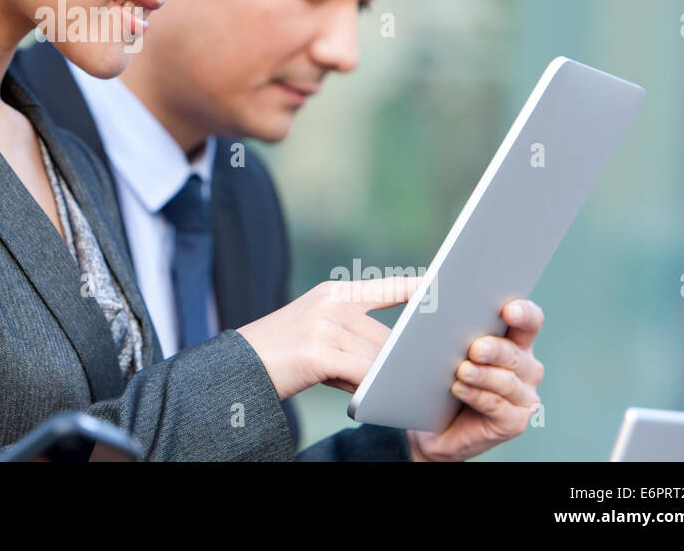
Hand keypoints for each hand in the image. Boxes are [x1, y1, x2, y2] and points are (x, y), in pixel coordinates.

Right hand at [238, 276, 420, 399]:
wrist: (239, 367)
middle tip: (384, 379)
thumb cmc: (281, 355)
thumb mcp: (316, 330)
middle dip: (387, 362)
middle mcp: (331, 303)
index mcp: (333, 292)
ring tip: (355, 389)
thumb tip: (391, 355)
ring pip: (377, 357)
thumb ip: (352, 333)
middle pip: (386, 337)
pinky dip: (366, 388)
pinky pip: (363, 373)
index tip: (444, 288)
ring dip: (374, 379)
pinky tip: (356, 396)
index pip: (386, 287)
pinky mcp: (319, 352)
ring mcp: (325, 325)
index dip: (416, 288)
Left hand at [407, 299, 544, 461]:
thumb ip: (439, 314)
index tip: (508, 309)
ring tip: (461, 370)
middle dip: (496, 349)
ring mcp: (523, 396)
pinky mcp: (513, 422)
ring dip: (484, 375)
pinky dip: (478, 397)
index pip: (529, 320)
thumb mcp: (434, 339)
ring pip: (508, 381)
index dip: (523, 313)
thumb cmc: (434, 372)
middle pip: (517, 352)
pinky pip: (499, 408)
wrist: (426, 419)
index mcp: (514, 339)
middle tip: (475, 348)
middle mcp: (525, 366)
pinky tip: (459, 389)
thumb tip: (428, 292)